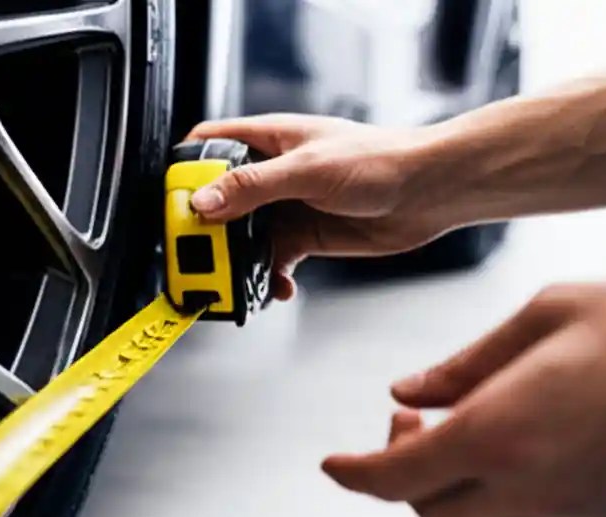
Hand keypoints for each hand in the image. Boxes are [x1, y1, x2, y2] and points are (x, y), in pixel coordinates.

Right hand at [185, 114, 445, 300]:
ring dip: (237, 261)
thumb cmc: (382, 159)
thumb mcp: (308, 171)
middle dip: (206, 230)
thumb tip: (203, 202)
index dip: (185, 174)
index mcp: (268, 139)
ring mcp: (287, 206)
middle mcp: (272, 173)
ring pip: (243, 237)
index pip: (207, 148)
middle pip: (218, 200)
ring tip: (236, 281)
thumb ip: (252, 187)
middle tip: (200, 256)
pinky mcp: (305, 236)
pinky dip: (268, 278)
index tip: (175, 206)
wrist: (430, 192)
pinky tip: (276, 288)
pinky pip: (272, 261)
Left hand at [321, 279, 605, 516]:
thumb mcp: (552, 313)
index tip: (333, 465)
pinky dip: (505, 487)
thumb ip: (468, 361)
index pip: (394, 477)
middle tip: (410, 424)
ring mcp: (576, 511)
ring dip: (453, 482)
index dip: (353, 474)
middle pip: (430, 508)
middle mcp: (531, 487)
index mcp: (500, 432)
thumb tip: (411, 390)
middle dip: (401, 473)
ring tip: (467, 423)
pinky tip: (524, 438)